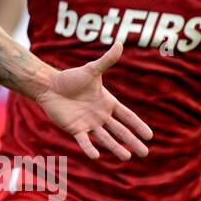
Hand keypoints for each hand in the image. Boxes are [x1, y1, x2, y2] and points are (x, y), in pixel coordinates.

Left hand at [35, 43, 152, 160]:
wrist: (50, 86)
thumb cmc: (71, 78)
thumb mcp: (91, 70)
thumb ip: (106, 60)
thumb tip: (119, 43)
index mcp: (107, 103)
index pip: (127, 116)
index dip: (138, 126)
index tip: (150, 136)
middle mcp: (100, 116)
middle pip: (120, 131)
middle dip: (132, 141)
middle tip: (145, 153)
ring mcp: (88, 124)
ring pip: (105, 139)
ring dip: (116, 148)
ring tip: (127, 157)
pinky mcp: (75, 129)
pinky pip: (84, 141)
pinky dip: (89, 148)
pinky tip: (96, 156)